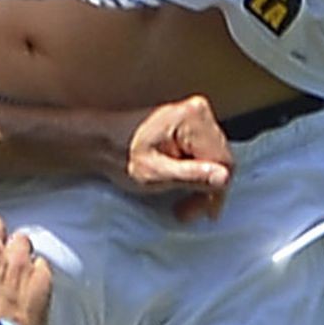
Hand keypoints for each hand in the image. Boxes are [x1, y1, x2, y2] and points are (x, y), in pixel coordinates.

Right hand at [0, 214, 51, 324]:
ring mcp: (29, 270)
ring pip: (31, 251)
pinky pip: (45, 269)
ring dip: (25, 261)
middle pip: (15, 236)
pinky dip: (39, 277)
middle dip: (9, 248)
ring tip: (16, 280)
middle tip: (0, 266)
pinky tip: (32, 292)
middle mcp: (8, 258)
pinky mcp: (44, 286)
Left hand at [109, 95, 232, 222]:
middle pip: (221, 159)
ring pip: (215, 158)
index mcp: (192, 118)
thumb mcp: (155, 173)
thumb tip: (224, 178)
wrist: (99, 140)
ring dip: (202, 185)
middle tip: (187, 213)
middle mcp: (198, 110)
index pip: (223, 161)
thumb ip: (191, 176)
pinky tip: (182, 187)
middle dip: (207, 191)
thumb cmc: (121, 155)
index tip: (202, 214)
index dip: (215, 193)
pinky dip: (196, 173)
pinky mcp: (189, 123)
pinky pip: (204, 153)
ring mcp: (194, 115)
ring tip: (183, 204)